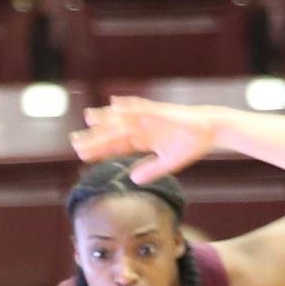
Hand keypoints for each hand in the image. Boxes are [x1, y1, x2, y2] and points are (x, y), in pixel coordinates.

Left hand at [73, 98, 217, 182]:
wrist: (209, 129)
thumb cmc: (189, 145)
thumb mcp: (169, 162)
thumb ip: (151, 170)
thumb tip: (132, 180)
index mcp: (142, 140)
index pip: (116, 146)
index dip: (100, 150)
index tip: (82, 156)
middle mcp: (141, 127)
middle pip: (114, 132)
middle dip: (96, 137)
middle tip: (75, 141)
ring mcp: (149, 119)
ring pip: (123, 119)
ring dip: (107, 119)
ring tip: (89, 118)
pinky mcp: (160, 112)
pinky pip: (142, 108)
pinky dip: (129, 106)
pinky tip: (114, 106)